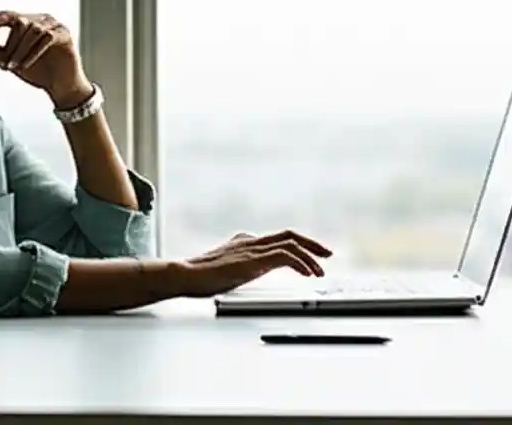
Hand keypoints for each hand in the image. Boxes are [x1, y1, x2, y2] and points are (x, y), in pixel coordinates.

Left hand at [0, 12, 88, 101]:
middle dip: (9, 45)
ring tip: (13, 67)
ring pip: (32, 31)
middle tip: (2, 64)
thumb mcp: (7, 58)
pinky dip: (33, 53)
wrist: (61, 87)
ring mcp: (54, 25)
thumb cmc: (36, 70)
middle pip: (19, 22)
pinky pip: (47, 38)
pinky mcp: (64, 35)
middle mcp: (40, 18)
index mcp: (26, 20)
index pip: (4, 15)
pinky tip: (25, 66)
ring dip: (20, 51)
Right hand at [177, 230, 333, 296]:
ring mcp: (252, 248)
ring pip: (291, 243)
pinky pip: (284, 255)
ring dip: (310, 256)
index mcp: (246, 242)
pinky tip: (307, 273)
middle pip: (289, 235)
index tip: (312, 257)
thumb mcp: (225, 268)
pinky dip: (300, 262)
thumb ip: (239, 266)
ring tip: (320, 270)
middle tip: (327, 254)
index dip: (299, 246)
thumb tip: (246, 270)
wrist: (184, 275)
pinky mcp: (253, 259)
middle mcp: (251, 241)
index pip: (279, 238)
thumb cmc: (199, 276)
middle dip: (312, 244)